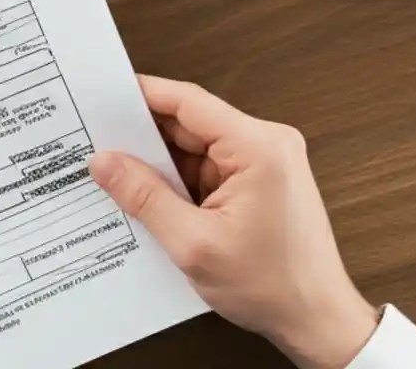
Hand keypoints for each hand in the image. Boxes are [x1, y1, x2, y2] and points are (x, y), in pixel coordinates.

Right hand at [89, 76, 378, 368]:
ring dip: (159, 165)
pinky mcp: (258, 182)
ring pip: (194, 149)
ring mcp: (264, 163)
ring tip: (118, 180)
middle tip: (97, 145)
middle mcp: (266, 145)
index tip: (103, 96)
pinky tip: (149, 200)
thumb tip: (105, 163)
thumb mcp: (194, 243)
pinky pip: (206, 169)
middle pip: (190, 124)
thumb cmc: (273, 286)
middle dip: (143, 137)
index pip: (189, 102)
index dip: (142, 95)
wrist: (318, 320)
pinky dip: (177, 182)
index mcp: (258, 147)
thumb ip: (145, 197)